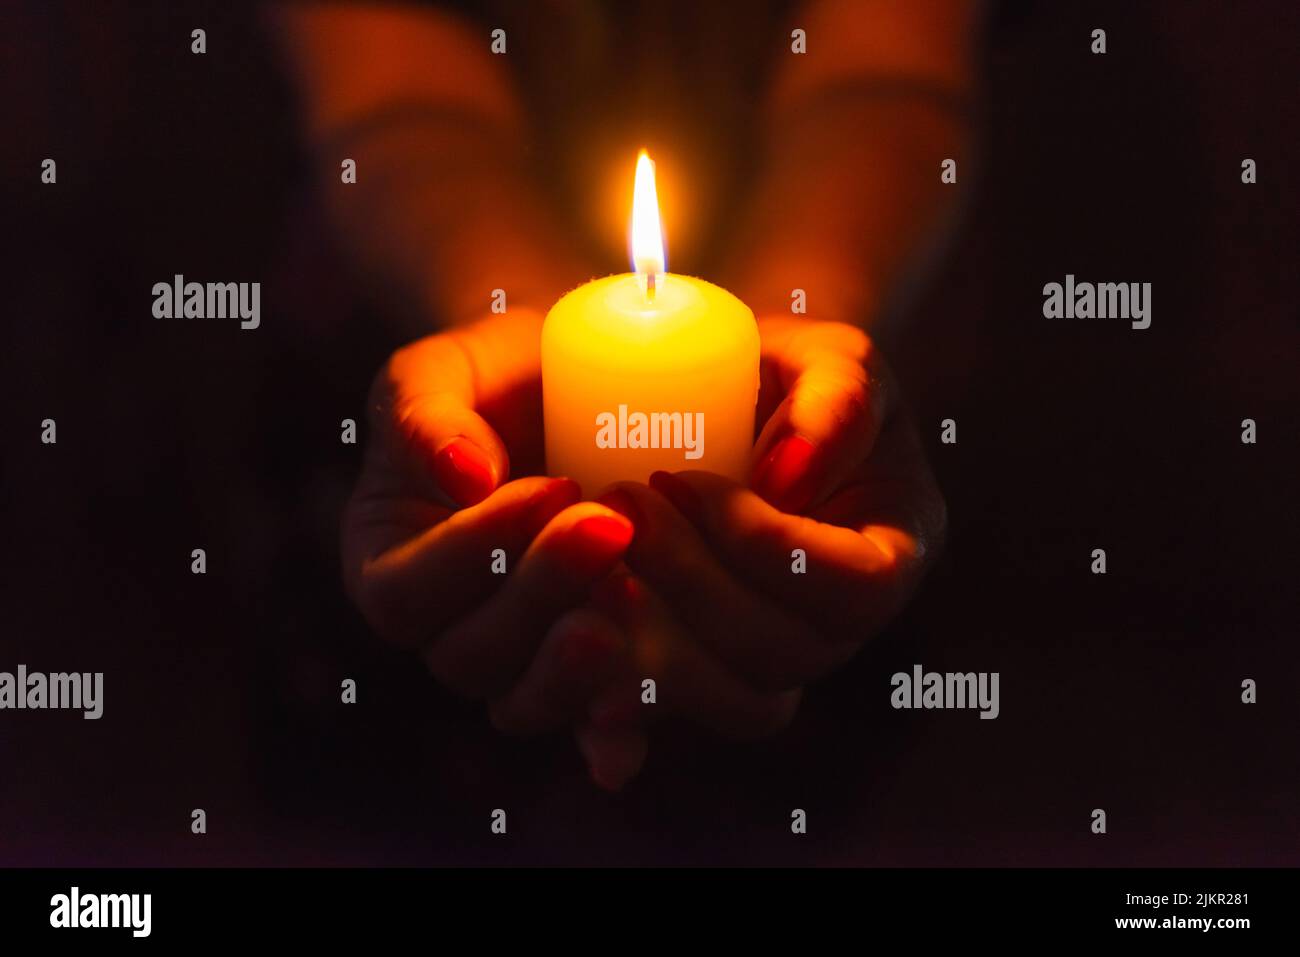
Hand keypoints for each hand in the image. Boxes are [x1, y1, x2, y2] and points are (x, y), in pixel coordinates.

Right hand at [341, 310, 636, 731]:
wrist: (576, 395)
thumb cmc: (497, 378)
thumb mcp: (446, 370)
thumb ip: (427, 413)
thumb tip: (462, 476)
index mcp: (390, 562)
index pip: (405, 594)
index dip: (472, 552)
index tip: (551, 486)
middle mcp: (446, 626)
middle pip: (469, 657)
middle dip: (542, 594)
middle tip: (612, 526)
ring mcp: (517, 658)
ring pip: (525, 700)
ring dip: (577, 664)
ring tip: (635, 593)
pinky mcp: (584, 672)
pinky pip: (589, 726)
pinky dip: (611, 735)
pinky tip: (636, 718)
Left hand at [582, 317, 945, 775]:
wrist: (725, 412)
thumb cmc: (788, 377)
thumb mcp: (832, 358)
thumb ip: (837, 401)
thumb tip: (789, 476)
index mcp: (893, 550)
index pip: (859, 588)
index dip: (773, 547)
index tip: (685, 480)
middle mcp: (842, 624)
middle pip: (789, 652)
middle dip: (696, 582)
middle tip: (621, 503)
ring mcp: (776, 662)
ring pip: (734, 698)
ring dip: (656, 634)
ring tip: (595, 555)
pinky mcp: (708, 678)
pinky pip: (678, 714)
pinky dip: (628, 695)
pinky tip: (579, 643)